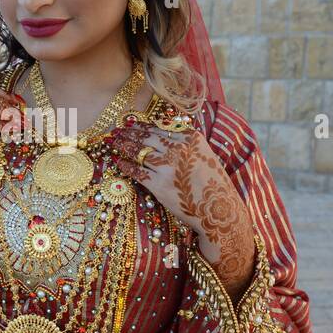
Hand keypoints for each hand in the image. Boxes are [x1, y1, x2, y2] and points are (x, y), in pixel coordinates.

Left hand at [105, 122, 255, 297]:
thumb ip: (185, 143)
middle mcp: (178, 149)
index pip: (159, 128)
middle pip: (147, 138)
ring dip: (123, 146)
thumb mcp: (203, 154)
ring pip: (139, 152)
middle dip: (129, 134)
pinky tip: (117, 161)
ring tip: (113, 142)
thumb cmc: (212, 183)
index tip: (131, 124)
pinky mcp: (159, 185)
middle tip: (116, 131)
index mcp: (190, 138)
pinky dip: (125, 165)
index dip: (142, 126)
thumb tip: (162, 133)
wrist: (218, 208)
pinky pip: (137, 172)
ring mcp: (167, 167)